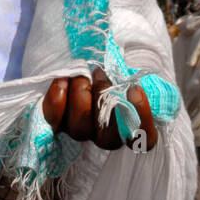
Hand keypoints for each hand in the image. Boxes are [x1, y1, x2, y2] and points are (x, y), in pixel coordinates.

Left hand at [41, 67, 157, 150]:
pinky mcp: (57, 122)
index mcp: (130, 123)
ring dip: (81, 95)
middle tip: (100, 73)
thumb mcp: (124, 66)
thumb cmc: (109, 64)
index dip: (141, 119)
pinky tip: (62, 80)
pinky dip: (57, 100)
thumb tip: (126, 79)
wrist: (79, 59)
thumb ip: (129, 77)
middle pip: (108, 139)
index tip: (135, 90)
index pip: (145, 140)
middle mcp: (105, 134)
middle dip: (104, 99)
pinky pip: (54, 120)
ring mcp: (80, 130)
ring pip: (80, 129)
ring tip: (81, 74)